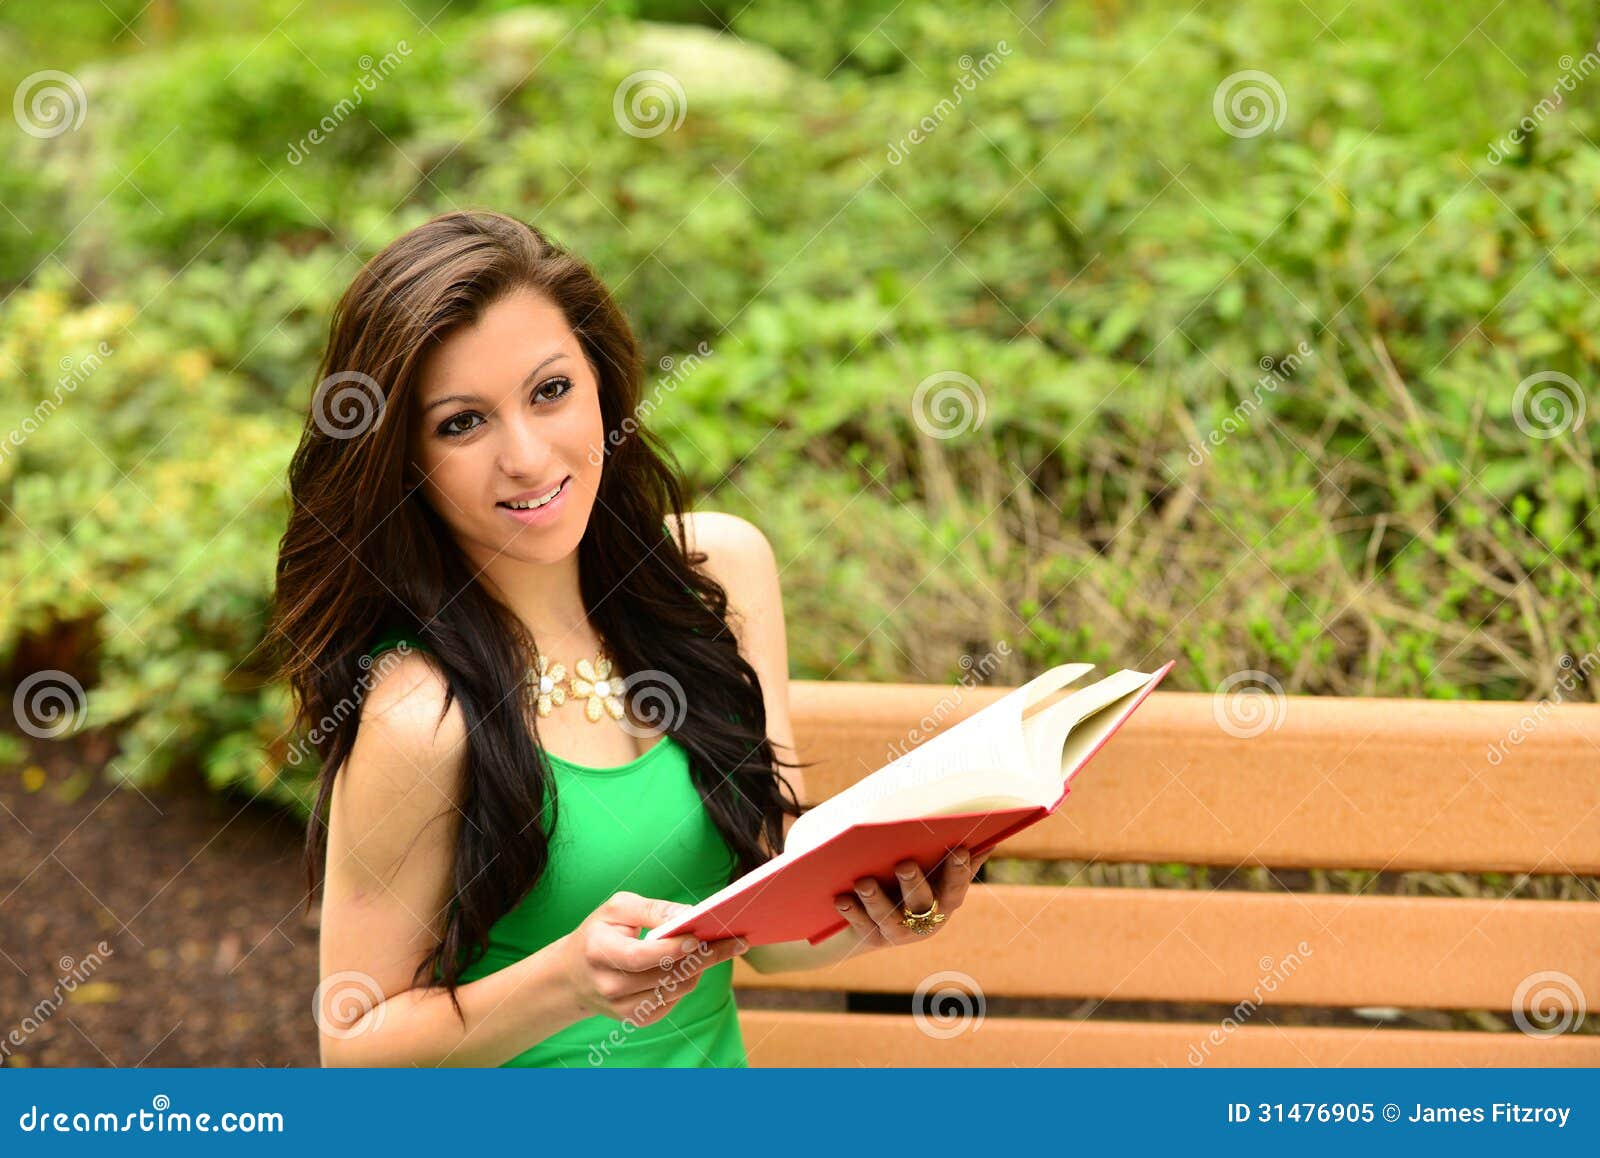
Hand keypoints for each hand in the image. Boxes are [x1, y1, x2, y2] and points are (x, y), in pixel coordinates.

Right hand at [559, 891, 748, 1025]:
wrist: (573, 975)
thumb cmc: (599, 933)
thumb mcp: (617, 909)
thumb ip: (654, 910)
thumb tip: (690, 914)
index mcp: (600, 951)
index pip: (642, 956)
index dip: (673, 949)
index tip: (701, 937)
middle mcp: (609, 985)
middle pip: (667, 975)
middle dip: (704, 957)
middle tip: (734, 941)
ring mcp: (622, 1008)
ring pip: (677, 989)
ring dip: (700, 968)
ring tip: (714, 948)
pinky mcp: (636, 1019)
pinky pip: (674, 1000)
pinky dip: (686, 981)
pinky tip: (689, 965)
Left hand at [832, 845, 992, 950]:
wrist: (882, 922)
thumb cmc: (917, 885)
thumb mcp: (938, 875)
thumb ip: (962, 860)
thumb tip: (988, 835)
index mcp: (946, 901)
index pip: (956, 886)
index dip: (959, 870)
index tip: (958, 848)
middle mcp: (926, 921)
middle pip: (921, 903)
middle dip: (913, 883)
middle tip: (904, 863)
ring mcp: (899, 932)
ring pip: (888, 918)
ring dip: (876, 900)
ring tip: (863, 881)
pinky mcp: (873, 938)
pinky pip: (861, 926)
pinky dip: (852, 912)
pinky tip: (842, 898)